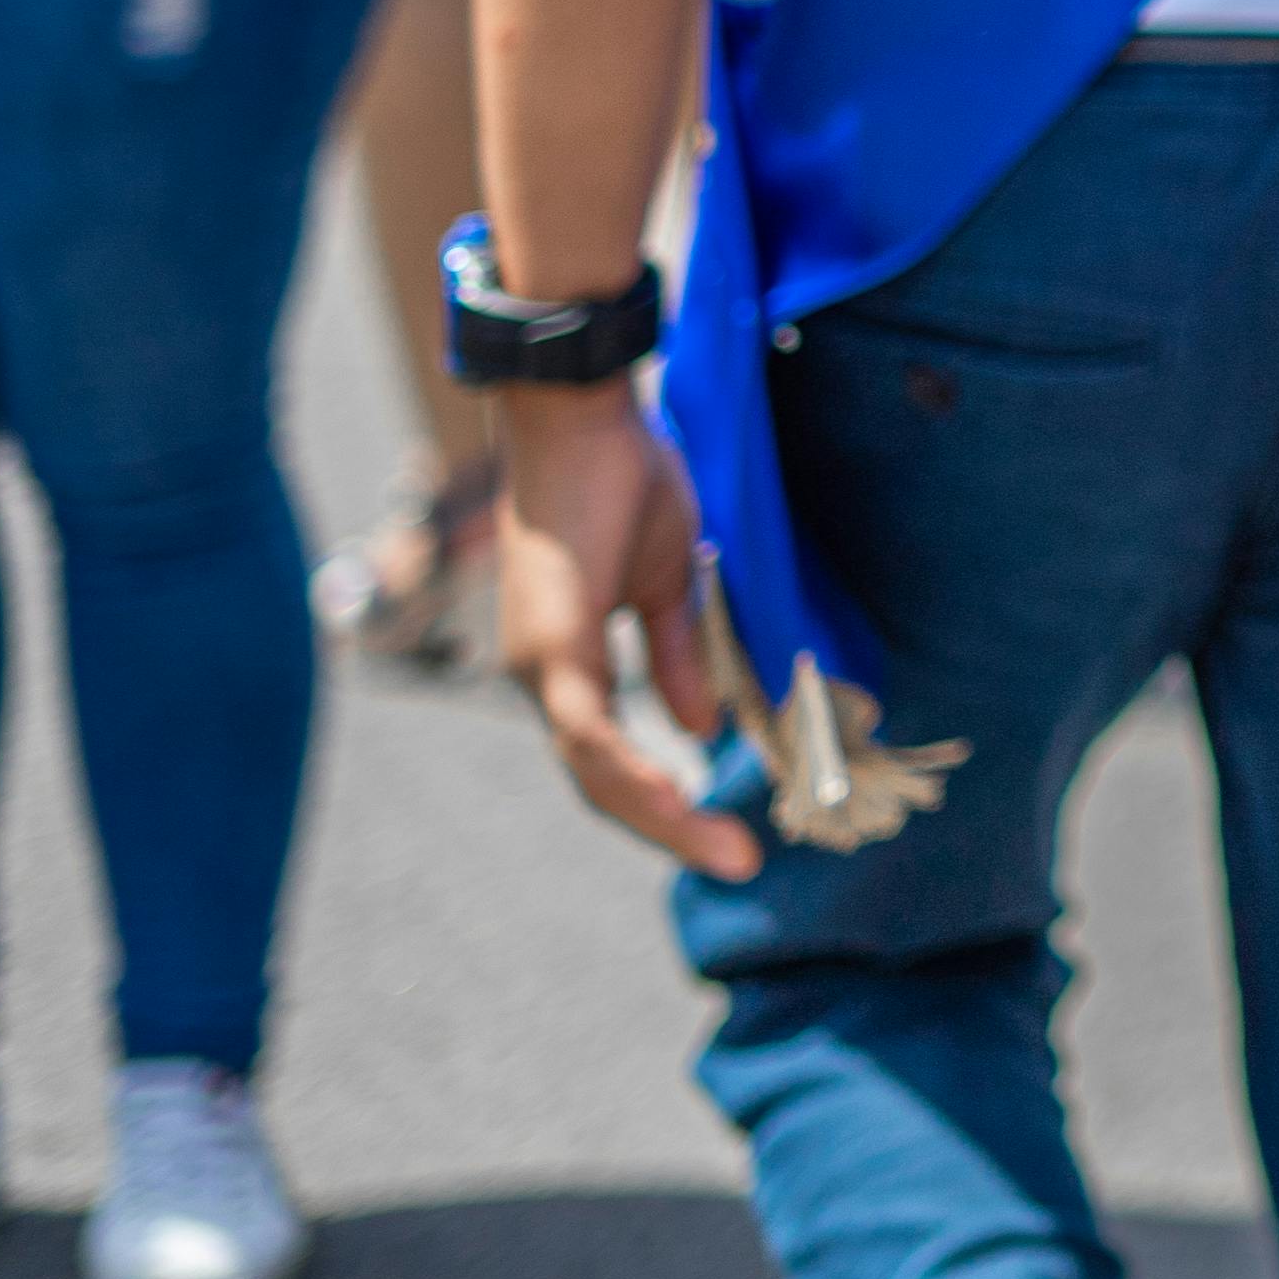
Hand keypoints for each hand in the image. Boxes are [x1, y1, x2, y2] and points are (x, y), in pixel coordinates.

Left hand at [495, 381, 760, 880]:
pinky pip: (588, 733)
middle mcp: (541, 675)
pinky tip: (678, 799)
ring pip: (594, 771)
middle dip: (671, 828)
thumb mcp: (666, 582)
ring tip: (724, 850)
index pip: (608, 757)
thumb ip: (677, 656)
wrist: (579, 416)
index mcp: (566, 661)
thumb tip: (699, 729)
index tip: (726, 834)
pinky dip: (632, 770)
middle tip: (738, 861)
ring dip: (660, 816)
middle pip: (601, 781)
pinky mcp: (552, 648)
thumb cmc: (620, 478)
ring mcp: (540, 666)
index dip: (664, 800)